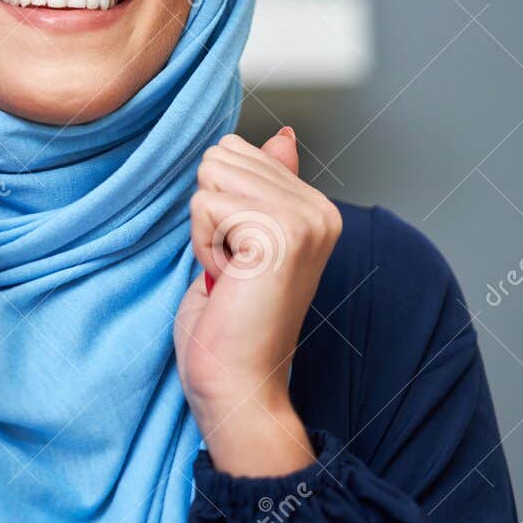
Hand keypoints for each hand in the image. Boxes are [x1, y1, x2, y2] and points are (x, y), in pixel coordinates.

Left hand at [175, 127, 340, 475]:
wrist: (237, 385)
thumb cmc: (230, 325)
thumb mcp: (242, 242)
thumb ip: (265, 188)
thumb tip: (283, 137)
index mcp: (314, 208)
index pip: (236, 151)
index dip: (215, 204)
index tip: (237, 255)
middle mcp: (319, 210)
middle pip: (220, 156)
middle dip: (207, 211)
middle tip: (232, 265)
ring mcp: (303, 221)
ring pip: (210, 176)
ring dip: (204, 229)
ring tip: (232, 272)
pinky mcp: (278, 235)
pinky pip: (205, 205)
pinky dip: (203, 246)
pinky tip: (229, 281)